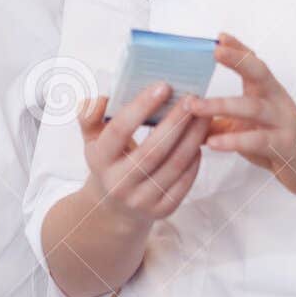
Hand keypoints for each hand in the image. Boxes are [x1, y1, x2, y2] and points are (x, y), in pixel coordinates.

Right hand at [77, 83, 209, 225]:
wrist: (114, 206)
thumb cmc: (108, 160)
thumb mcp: (92, 138)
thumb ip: (91, 114)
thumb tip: (100, 98)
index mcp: (99, 160)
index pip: (119, 130)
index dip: (141, 107)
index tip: (163, 86)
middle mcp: (118, 184)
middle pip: (153, 150)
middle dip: (175, 122)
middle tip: (192, 98)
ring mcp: (141, 200)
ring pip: (174, 165)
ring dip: (193, 137)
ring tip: (204, 114)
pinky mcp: (162, 210)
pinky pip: (185, 181)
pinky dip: (196, 158)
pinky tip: (201, 139)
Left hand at [187, 34, 295, 198]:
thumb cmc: (278, 141)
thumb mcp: (247, 126)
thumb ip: (220, 119)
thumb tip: (185, 115)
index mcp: (268, 92)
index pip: (254, 63)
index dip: (238, 48)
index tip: (220, 37)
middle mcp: (277, 101)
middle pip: (259, 73)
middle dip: (238, 60)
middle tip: (216, 51)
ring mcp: (283, 122)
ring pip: (253, 107)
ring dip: (221, 105)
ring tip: (194, 106)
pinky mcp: (284, 146)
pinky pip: (257, 140)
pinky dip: (233, 140)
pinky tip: (212, 142)